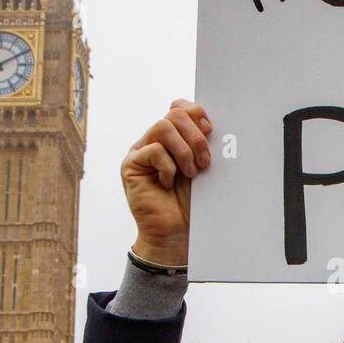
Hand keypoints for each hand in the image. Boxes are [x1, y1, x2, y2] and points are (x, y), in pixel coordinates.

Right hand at [121, 99, 212, 265]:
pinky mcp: (131, 165)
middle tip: (204, 162)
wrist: (176, 234)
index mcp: (173, 139)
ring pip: (163, 127)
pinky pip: (153, 150)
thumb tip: (212, 126)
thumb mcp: (203, 170)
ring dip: (183, 150)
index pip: (180, 108)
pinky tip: (169, 182)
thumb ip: (203, 146)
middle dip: (195, 137)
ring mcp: (141, 152)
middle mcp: (155, 141)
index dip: (196, 112)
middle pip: (174, 115)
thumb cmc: (191, 204)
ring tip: (190, 173)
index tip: (210, 130)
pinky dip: (168, 166)